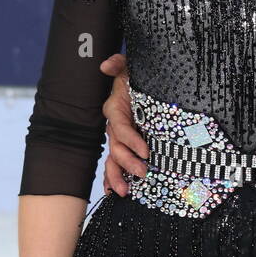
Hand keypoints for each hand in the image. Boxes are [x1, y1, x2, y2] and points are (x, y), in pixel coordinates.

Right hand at [99, 53, 147, 195]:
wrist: (150, 85)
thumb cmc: (140, 78)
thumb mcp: (131, 68)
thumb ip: (119, 64)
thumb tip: (105, 65)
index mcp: (116, 109)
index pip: (121, 127)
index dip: (131, 140)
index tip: (146, 151)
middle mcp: (116, 127)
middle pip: (116, 148)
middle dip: (127, 162)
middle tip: (143, 172)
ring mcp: (121, 139)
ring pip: (113, 160)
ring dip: (117, 176)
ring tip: (126, 191)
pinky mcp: (128, 147)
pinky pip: (115, 165)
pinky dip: (113, 179)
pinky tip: (115, 192)